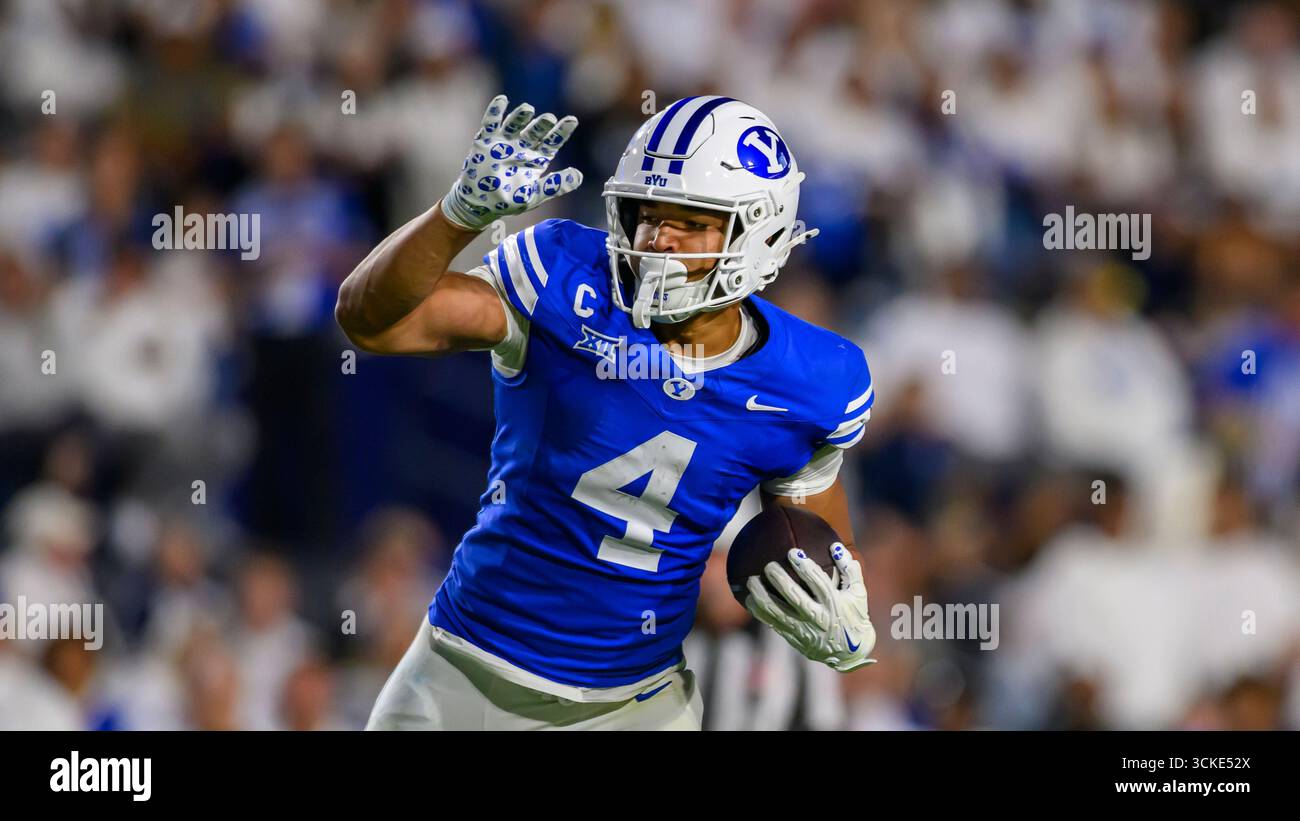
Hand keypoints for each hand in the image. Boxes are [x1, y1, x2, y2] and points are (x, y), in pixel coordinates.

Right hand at [439, 95, 582, 230]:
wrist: (481, 204)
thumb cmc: (509, 201)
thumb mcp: (535, 195)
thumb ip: (555, 185)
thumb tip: (578, 176)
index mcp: (537, 159)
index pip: (553, 141)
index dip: (562, 131)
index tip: (572, 120)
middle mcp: (523, 147)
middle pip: (535, 131)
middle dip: (542, 124)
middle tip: (548, 118)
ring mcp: (505, 142)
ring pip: (515, 124)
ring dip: (521, 116)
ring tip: (527, 110)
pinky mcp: (486, 140)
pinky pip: (491, 123)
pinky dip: (495, 111)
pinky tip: (502, 101)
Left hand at [745, 542, 876, 671]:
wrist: (849, 653)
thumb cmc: (854, 616)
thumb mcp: (858, 594)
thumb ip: (850, 570)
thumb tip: (836, 546)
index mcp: (834, 605)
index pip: (819, 583)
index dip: (805, 568)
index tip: (793, 552)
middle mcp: (818, 618)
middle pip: (795, 597)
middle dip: (780, 580)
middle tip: (769, 566)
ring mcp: (804, 630)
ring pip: (777, 612)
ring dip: (761, 595)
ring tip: (751, 580)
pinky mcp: (793, 639)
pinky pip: (772, 623)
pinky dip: (759, 611)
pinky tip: (748, 599)